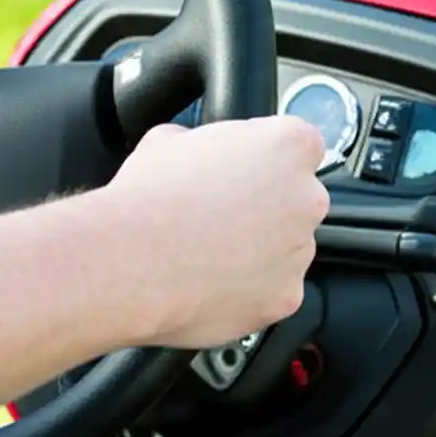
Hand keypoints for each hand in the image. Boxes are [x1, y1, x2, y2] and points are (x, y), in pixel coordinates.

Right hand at [103, 116, 329, 348]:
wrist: (130, 262)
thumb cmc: (147, 199)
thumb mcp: (168, 139)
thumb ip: (204, 141)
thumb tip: (195, 150)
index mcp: (286, 146)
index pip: (302, 146)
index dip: (268, 159)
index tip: (245, 170)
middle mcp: (305, 197)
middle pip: (298, 199)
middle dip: (267, 206)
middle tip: (220, 214)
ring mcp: (299, 252)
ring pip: (287, 249)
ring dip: (258, 250)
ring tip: (207, 252)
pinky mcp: (285, 297)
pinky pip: (274, 290)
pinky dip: (249, 290)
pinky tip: (210, 282)